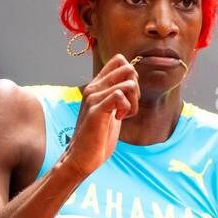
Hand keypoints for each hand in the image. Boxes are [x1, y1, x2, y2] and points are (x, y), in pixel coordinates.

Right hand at [62, 54, 139, 177]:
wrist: (81, 158)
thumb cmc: (96, 139)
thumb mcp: (110, 112)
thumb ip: (118, 98)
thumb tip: (132, 85)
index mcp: (97, 86)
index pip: (119, 60)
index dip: (131, 76)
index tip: (128, 97)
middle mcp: (94, 87)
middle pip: (127, 67)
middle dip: (136, 88)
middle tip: (128, 107)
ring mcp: (94, 97)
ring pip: (129, 83)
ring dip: (134, 102)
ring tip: (123, 115)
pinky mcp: (96, 110)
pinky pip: (120, 95)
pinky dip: (127, 108)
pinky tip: (119, 118)